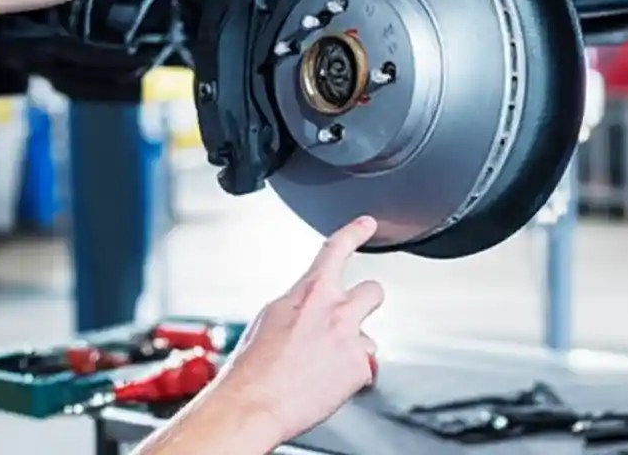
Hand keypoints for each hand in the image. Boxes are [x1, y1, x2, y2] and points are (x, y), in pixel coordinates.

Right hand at [205, 215, 384, 443]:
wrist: (254, 404)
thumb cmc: (254, 366)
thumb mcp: (271, 318)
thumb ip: (301, 304)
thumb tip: (314, 304)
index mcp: (310, 292)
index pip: (337, 249)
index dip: (355, 232)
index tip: (368, 224)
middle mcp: (336, 310)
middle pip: (373, 290)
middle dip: (365, 301)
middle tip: (349, 318)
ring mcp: (352, 339)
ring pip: (369, 337)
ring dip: (352, 348)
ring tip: (322, 368)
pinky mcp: (360, 368)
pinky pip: (364, 368)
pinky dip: (348, 378)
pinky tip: (325, 385)